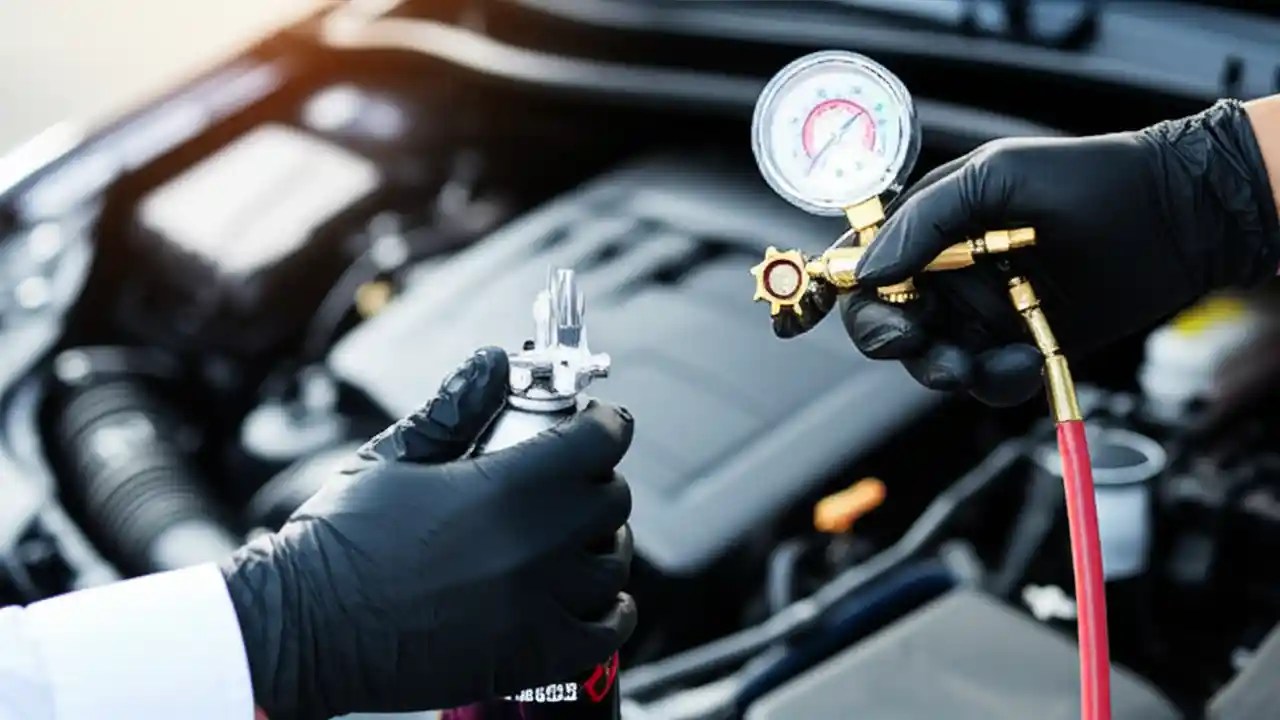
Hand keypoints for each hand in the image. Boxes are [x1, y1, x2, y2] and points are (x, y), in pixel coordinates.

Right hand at [221, 347, 636, 719]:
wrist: (303, 630)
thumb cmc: (340, 540)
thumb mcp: (394, 456)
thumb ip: (457, 406)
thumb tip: (496, 360)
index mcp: (506, 487)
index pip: (600, 439)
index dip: (604, 422)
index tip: (595, 422)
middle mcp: (535, 546)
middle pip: (613, 499)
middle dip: (596, 479)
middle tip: (565, 479)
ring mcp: (539, 606)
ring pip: (612, 563)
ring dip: (598, 542)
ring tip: (565, 537)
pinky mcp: (533, 657)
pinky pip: (607, 632)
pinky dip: (609, 609)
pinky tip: (585, 593)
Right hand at [843, 99, 1279, 405]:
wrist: (1177, 218)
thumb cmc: (1089, 179)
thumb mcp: (997, 176)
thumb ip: (926, 218)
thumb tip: (868, 270)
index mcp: (929, 226)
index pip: (862, 263)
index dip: (843, 292)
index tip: (841, 321)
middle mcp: (945, 273)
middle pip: (885, 322)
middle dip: (897, 342)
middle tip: (924, 348)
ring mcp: (980, 312)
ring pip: (933, 361)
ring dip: (952, 369)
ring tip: (1000, 358)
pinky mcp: (1017, 346)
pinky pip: (985, 380)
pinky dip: (999, 380)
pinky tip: (1030, 359)